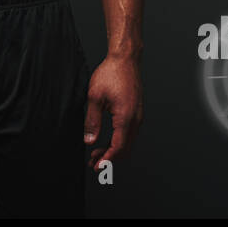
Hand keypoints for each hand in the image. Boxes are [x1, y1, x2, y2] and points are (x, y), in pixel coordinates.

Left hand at [83, 55, 142, 169]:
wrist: (125, 59)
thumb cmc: (111, 73)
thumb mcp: (95, 97)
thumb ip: (92, 121)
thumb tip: (89, 140)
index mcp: (125, 117)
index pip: (118, 147)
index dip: (107, 160)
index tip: (97, 167)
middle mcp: (135, 119)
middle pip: (124, 148)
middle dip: (109, 158)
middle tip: (94, 163)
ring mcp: (137, 115)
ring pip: (128, 141)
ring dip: (113, 150)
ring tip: (97, 153)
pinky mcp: (136, 112)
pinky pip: (129, 132)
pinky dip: (118, 140)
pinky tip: (107, 140)